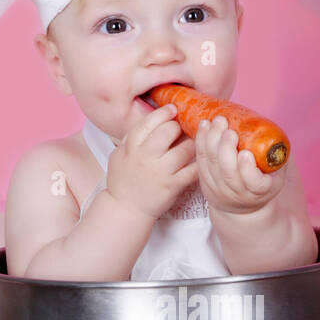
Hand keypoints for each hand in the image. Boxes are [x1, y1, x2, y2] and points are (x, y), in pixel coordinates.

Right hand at [106, 104, 198, 219]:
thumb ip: (132, 138)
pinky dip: (199, 163)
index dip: (164, 113)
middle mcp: (145, 157)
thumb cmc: (123, 180)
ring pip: (184, 149)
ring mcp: (160, 172)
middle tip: (181, 129)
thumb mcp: (119, 155)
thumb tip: (151, 120)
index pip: (148, 122)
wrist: (126, 209)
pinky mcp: (172, 186)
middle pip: (168, 131)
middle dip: (178, 127)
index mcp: (131, 147)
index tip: (173, 109)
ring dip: (192, 144)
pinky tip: (200, 160)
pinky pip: (192, 170)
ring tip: (192, 143)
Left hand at [196, 114, 282, 214]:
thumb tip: (272, 128)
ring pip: (211, 165)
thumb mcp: (276, 173)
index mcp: (260, 190)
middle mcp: (238, 193)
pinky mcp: (205, 182)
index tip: (245, 153)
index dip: (247, 169)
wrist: (241, 206)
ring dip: (211, 140)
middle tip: (229, 130)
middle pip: (228, 172)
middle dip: (226, 148)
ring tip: (217, 121)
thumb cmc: (262, 181)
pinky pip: (200, 161)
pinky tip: (204, 126)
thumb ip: (276, 154)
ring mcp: (219, 189)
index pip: (254, 183)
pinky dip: (201, 142)